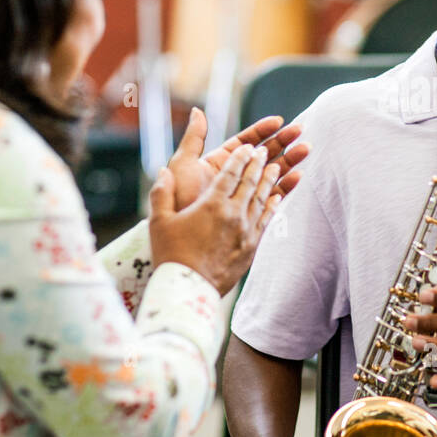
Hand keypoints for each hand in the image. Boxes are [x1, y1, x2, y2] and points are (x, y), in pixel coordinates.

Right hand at [146, 144, 279, 294]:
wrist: (189, 289)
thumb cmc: (171, 255)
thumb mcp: (159, 222)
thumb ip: (162, 193)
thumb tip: (163, 171)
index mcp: (211, 205)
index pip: (230, 174)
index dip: (240, 158)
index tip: (247, 147)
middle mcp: (233, 214)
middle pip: (250, 183)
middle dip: (258, 164)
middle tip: (265, 151)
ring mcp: (246, 231)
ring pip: (262, 199)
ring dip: (269, 180)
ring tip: (277, 166)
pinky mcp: (252, 247)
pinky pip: (266, 220)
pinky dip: (273, 205)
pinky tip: (277, 196)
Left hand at [168, 108, 309, 212]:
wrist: (181, 240)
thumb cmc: (178, 201)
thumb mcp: (183, 165)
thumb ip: (193, 138)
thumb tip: (198, 111)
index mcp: (220, 163)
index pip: (245, 142)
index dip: (263, 131)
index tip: (279, 121)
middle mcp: (234, 178)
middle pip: (263, 155)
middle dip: (283, 142)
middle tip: (301, 130)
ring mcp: (244, 196)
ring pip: (271, 174)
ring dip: (289, 161)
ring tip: (306, 149)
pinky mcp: (251, 214)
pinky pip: (272, 198)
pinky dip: (286, 187)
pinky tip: (299, 176)